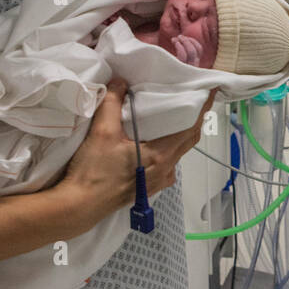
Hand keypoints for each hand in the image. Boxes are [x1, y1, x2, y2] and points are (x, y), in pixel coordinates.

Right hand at [57, 80, 217, 230]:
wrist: (79, 206)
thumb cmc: (94, 171)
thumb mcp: (102, 132)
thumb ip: (113, 103)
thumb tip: (121, 82)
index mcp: (161, 155)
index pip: (191, 127)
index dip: (202, 108)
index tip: (210, 91)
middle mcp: (166, 170)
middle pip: (188, 140)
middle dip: (193, 118)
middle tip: (193, 98)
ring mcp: (158, 181)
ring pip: (177, 153)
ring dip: (179, 134)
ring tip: (174, 115)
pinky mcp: (147, 188)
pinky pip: (166, 164)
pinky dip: (167, 148)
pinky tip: (154, 141)